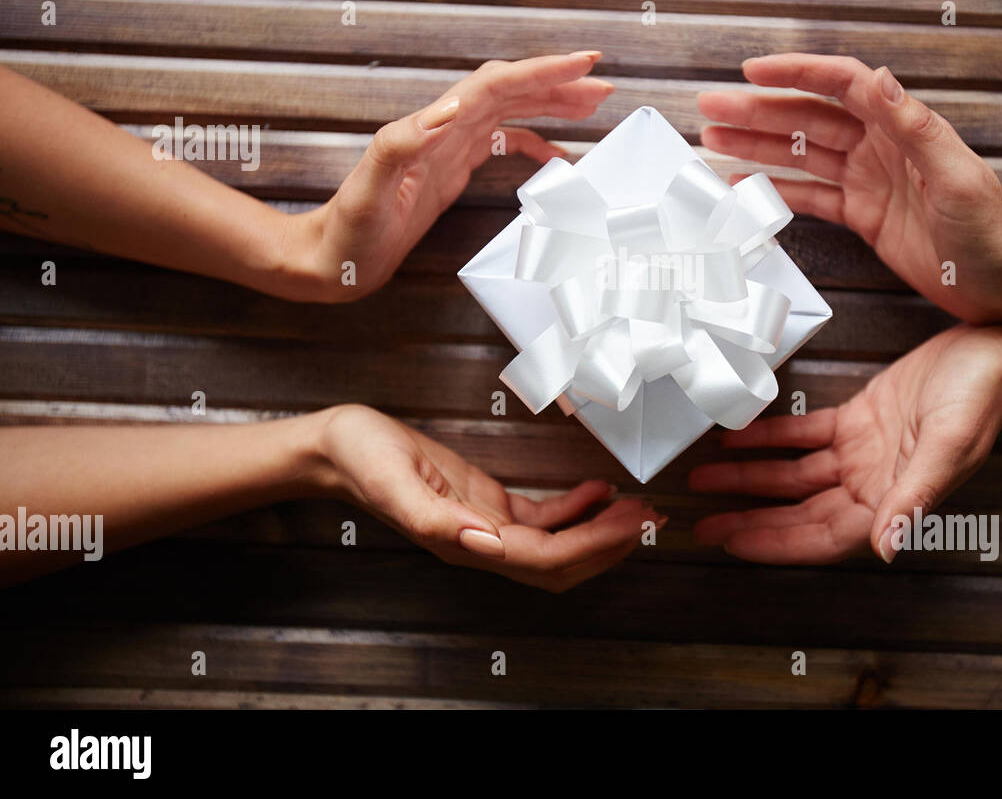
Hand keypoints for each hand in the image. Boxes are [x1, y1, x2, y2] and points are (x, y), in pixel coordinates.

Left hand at [287, 52, 613, 300]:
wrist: (328, 258)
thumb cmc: (347, 231)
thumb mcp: (369, 190)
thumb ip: (402, 145)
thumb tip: (451, 108)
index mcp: (432, 128)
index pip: (497, 85)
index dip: (542, 71)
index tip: (584, 63)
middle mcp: (443, 130)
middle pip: (510, 91)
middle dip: (557, 82)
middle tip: (602, 87)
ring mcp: (448, 149)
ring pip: (510, 112)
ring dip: (550, 105)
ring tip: (591, 108)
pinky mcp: (450, 171)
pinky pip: (501, 145)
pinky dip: (533, 144)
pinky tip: (557, 156)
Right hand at [314, 405, 663, 590]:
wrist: (339, 448)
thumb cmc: (362, 461)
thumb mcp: (395, 483)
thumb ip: (437, 519)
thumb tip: (486, 543)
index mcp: (465, 543)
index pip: (545, 559)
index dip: (593, 546)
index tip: (632, 523)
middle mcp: (482, 543)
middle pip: (561, 565)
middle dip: (611, 546)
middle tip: (652, 518)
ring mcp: (487, 526)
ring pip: (558, 546)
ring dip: (600, 531)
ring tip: (638, 508)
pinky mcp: (487, 504)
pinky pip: (543, 518)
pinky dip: (576, 507)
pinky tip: (597, 490)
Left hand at [690, 326, 1001, 563]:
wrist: (997, 354)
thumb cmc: (982, 400)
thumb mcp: (947, 447)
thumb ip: (913, 499)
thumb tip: (886, 548)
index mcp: (891, 500)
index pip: (821, 537)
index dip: (775, 544)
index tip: (731, 545)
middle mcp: (872, 484)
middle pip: (797, 511)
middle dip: (749, 518)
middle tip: (700, 523)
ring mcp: (862, 454)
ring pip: (793, 474)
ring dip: (750, 477)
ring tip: (704, 477)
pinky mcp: (859, 420)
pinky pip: (804, 436)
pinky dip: (771, 437)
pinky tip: (737, 436)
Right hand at [698, 54, 1001, 322]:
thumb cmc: (994, 231)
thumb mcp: (957, 175)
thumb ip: (916, 126)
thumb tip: (879, 78)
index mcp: (902, 129)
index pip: (840, 85)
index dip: (795, 72)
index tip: (752, 71)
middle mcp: (880, 148)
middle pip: (807, 117)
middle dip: (756, 110)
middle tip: (710, 107)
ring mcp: (868, 181)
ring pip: (801, 154)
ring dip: (757, 146)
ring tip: (712, 141)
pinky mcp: (864, 215)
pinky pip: (810, 196)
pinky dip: (776, 191)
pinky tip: (744, 187)